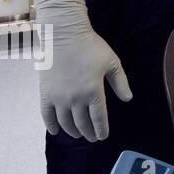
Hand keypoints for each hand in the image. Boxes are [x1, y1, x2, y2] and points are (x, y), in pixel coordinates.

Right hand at [34, 0, 132, 140]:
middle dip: (88, 133)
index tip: (103, 136)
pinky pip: (46, 115)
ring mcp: (59, 97)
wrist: (64, 35)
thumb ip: (120, 82)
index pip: (98, 118)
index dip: (101, 129)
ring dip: (72, 131)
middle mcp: (75, 98)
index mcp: (94, 91)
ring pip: (65, 122)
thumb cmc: (91, 47)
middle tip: (92, 138)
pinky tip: (56, 131)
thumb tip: (127, 99)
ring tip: (78, 134)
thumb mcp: (112, 63)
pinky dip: (51, 125)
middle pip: (82, 123)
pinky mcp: (45, 93)